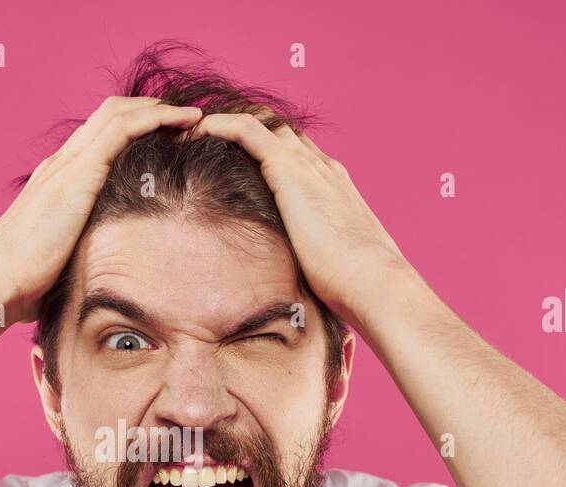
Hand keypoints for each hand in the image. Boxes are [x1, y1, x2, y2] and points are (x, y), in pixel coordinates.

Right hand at [0, 97, 202, 324]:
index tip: (166, 139)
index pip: (98, 139)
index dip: (133, 130)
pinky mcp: (80, 171)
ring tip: (194, 116)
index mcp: (57, 180)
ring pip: (119, 113)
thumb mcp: (60, 259)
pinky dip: (156, 118)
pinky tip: (185, 122)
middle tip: (186, 120)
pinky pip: (124, 128)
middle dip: (150, 111)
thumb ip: (79, 253)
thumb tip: (97, 277)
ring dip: (160, 110)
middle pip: (110, 115)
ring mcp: (68, 163)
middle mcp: (61, 163)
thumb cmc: (23, 282)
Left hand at [187, 113, 412, 328]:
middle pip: (279, 130)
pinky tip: (198, 131)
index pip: (297, 153)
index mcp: (333, 188)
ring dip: (226, 122)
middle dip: (245, 128)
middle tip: (208, 138)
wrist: (372, 280)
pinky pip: (247, 131)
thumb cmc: (354, 284)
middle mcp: (321, 168)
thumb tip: (294, 285)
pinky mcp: (289, 170)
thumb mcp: (329, 262)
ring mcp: (307, 165)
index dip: (267, 149)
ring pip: (261, 122)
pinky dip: (221, 125)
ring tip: (193, 130)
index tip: (237, 157)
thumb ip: (312, 259)